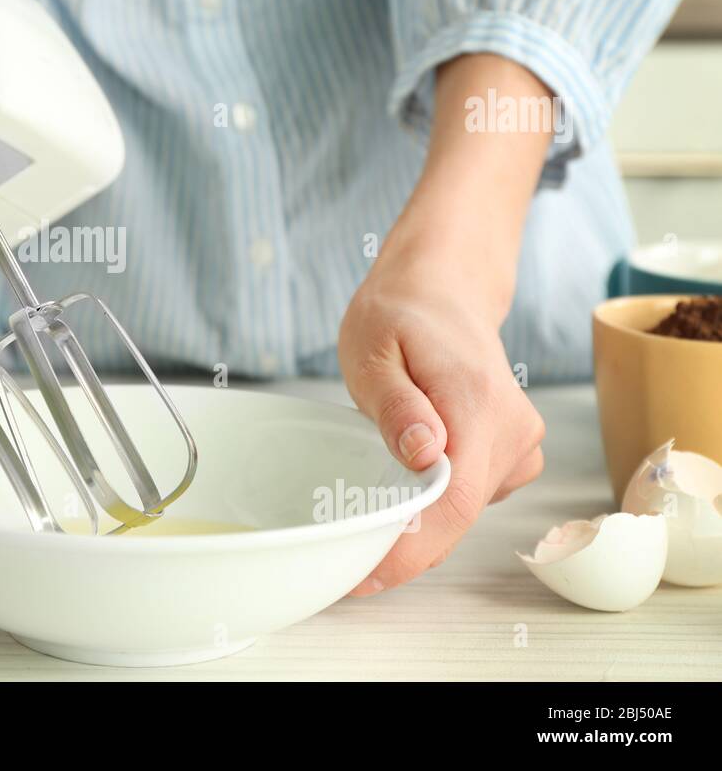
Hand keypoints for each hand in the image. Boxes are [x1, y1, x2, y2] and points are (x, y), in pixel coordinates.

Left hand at [339, 263, 544, 594]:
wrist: (443, 289)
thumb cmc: (400, 314)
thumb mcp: (373, 349)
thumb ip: (397, 405)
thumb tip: (425, 457)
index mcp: (476, 401)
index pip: (454, 499)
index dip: (412, 548)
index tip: (366, 575)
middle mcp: (512, 427)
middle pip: (460, 515)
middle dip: (405, 546)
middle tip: (346, 557)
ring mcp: (520, 442)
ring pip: (466, 511)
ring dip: (419, 524)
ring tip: (368, 507)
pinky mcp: (514, 452)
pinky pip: (472, 497)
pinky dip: (436, 503)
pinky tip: (407, 480)